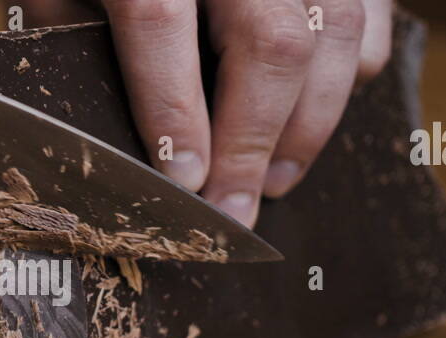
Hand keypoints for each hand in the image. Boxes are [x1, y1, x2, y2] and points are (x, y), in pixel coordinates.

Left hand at [23, 0, 393, 227]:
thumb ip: (76, 32)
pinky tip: (309, 116)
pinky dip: (346, 77)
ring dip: (306, 127)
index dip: (172, 110)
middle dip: (251, 145)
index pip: (159, 20)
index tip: (185, 183)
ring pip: (331, 36)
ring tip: (272, 182)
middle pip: (268, 43)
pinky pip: (369, 17)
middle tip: (234, 211)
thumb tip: (112, 127)